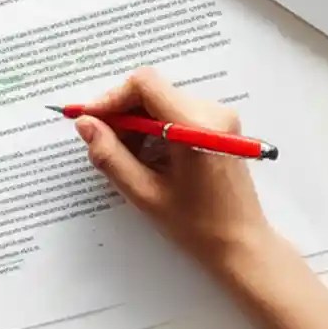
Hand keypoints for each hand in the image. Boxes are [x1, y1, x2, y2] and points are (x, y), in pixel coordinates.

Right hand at [73, 68, 273, 277]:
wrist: (242, 244)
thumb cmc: (198, 226)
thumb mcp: (146, 194)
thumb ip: (111, 156)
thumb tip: (85, 125)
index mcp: (196, 126)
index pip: (145, 84)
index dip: (112, 97)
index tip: (90, 119)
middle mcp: (212, 111)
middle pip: (153, 92)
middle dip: (123, 114)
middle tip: (104, 145)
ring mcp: (219, 116)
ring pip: (162, 101)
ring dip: (138, 123)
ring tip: (129, 159)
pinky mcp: (220, 125)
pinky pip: (176, 112)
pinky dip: (155, 128)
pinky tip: (149, 158)